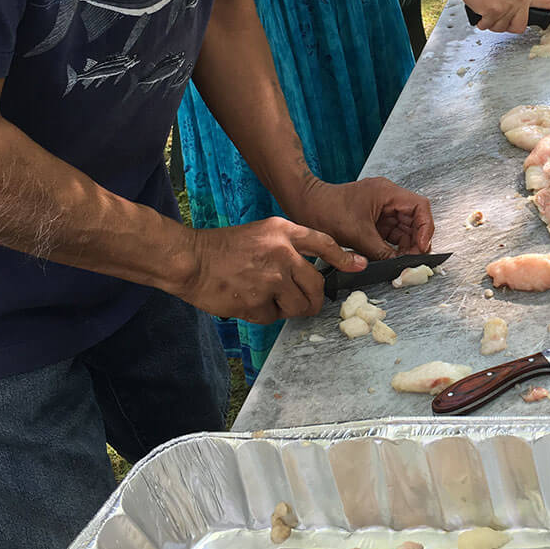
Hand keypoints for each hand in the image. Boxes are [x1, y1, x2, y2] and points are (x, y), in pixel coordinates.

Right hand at [176, 217, 362, 321]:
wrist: (190, 259)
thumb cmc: (225, 247)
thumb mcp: (264, 232)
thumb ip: (292, 245)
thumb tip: (316, 267)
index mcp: (284, 232)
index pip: (325, 243)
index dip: (344, 258)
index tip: (359, 266)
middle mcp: (282, 254)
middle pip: (316, 286)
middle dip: (314, 299)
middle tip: (305, 302)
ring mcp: (270, 280)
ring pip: (299, 305)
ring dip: (289, 308)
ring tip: (270, 298)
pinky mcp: (256, 302)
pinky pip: (274, 316)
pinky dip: (265, 314)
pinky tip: (250, 300)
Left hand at [284, 177, 433, 258]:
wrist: (304, 205)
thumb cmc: (325, 210)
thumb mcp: (357, 234)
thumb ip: (381, 252)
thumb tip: (398, 267)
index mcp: (388, 193)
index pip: (420, 207)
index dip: (425, 228)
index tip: (421, 247)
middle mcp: (388, 198)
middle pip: (414, 220)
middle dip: (415, 241)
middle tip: (412, 261)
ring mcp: (381, 209)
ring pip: (404, 229)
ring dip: (405, 246)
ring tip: (402, 263)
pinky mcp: (374, 220)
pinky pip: (390, 234)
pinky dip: (393, 247)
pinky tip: (392, 258)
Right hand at [458, 0, 549, 32]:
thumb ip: (520, 3)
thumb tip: (519, 20)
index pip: (548, 1)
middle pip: (520, 27)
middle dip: (507, 25)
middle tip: (498, 14)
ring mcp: (509, 4)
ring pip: (504, 28)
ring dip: (494, 24)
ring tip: (489, 9)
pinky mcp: (495, 9)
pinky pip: (490, 26)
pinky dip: (483, 23)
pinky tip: (482, 12)